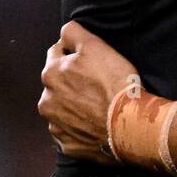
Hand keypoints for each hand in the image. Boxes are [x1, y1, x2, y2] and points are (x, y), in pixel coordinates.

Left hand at [38, 21, 140, 163]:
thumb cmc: (114, 82)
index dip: (73, 53)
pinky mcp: (67, 144)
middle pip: (56, 83)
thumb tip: (64, 32)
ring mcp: (56, 125)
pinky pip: (70, 131)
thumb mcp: (96, 46)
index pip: (56, 53)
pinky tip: (95, 122)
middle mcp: (46, 101)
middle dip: (70, 81)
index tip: (90, 60)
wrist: (129, 124)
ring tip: (96, 105)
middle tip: (96, 83)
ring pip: (61, 108)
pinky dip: (79, 126)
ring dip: (72, 105)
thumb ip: (74, 33)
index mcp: (51, 74)